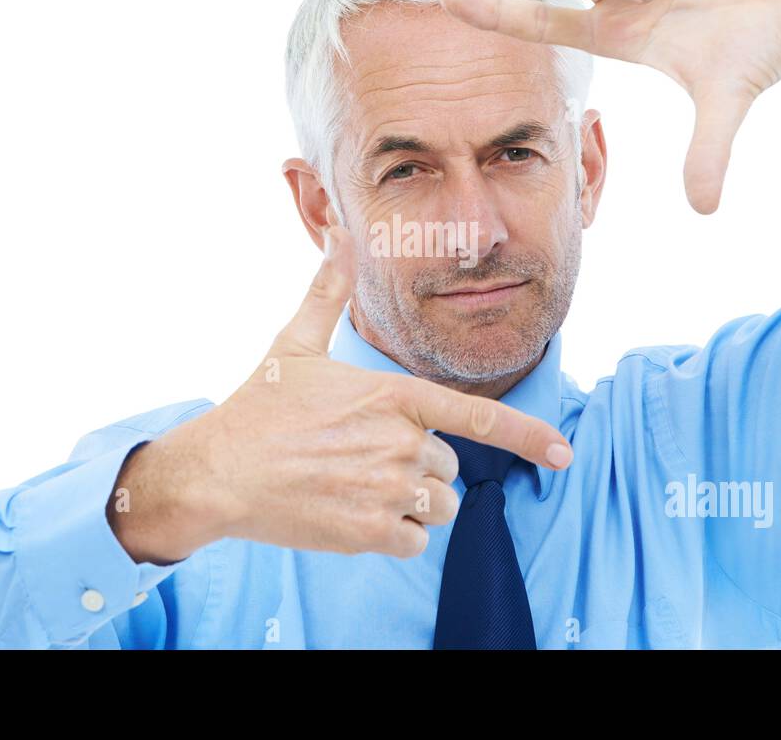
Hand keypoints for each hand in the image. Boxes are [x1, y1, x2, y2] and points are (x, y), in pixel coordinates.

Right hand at [110, 225, 572, 562]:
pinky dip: (394, 533)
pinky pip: (413, 540)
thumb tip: (338, 239)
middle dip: (421, 466)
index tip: (564, 454)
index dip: (529, 436)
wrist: (216, 473)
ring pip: (437, 507)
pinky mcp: (367, 532)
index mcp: (393, 397)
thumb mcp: (294, 344)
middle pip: (450, 468)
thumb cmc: (258, 407)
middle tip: (365, 457)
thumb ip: (327, 293)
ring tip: (361, 487)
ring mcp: (385, 491)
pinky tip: (354, 514)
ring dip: (414, 503)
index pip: (478, 417)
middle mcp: (400, 444)